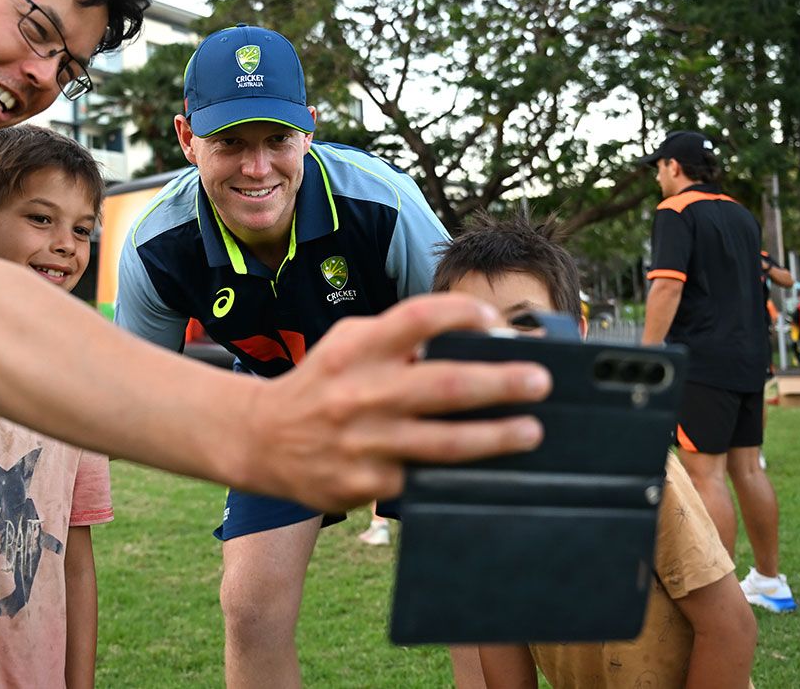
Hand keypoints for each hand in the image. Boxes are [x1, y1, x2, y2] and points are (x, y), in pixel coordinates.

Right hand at [239, 292, 549, 512]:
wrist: (260, 438)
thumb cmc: (320, 384)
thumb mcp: (348, 344)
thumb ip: (398, 339)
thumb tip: (470, 346)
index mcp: (358, 348)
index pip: (419, 318)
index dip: (463, 314)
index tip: (495, 321)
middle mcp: (362, 392)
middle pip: (445, 384)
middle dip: (501, 382)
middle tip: (538, 381)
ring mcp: (364, 442)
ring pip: (444, 443)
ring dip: (496, 436)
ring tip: (530, 430)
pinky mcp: (364, 484)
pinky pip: (423, 480)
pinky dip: (459, 475)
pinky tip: (487, 472)